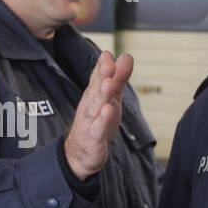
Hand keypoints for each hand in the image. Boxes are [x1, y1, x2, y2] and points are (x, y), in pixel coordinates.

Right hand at [64, 51, 132, 179]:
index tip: (107, 54)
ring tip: (108, 83)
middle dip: (101, 75)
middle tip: (108, 63)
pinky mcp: (92, 137)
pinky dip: (102, 119)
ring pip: (95, 106)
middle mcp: (89, 105)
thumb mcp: (111, 99)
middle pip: (95, 88)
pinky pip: (97, 127)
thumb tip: (126, 56)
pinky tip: (108, 110)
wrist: (81, 154)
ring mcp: (89, 121)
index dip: (102, 66)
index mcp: (93, 94)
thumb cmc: (97, 122)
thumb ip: (118, 78)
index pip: (97, 77)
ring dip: (101, 94)